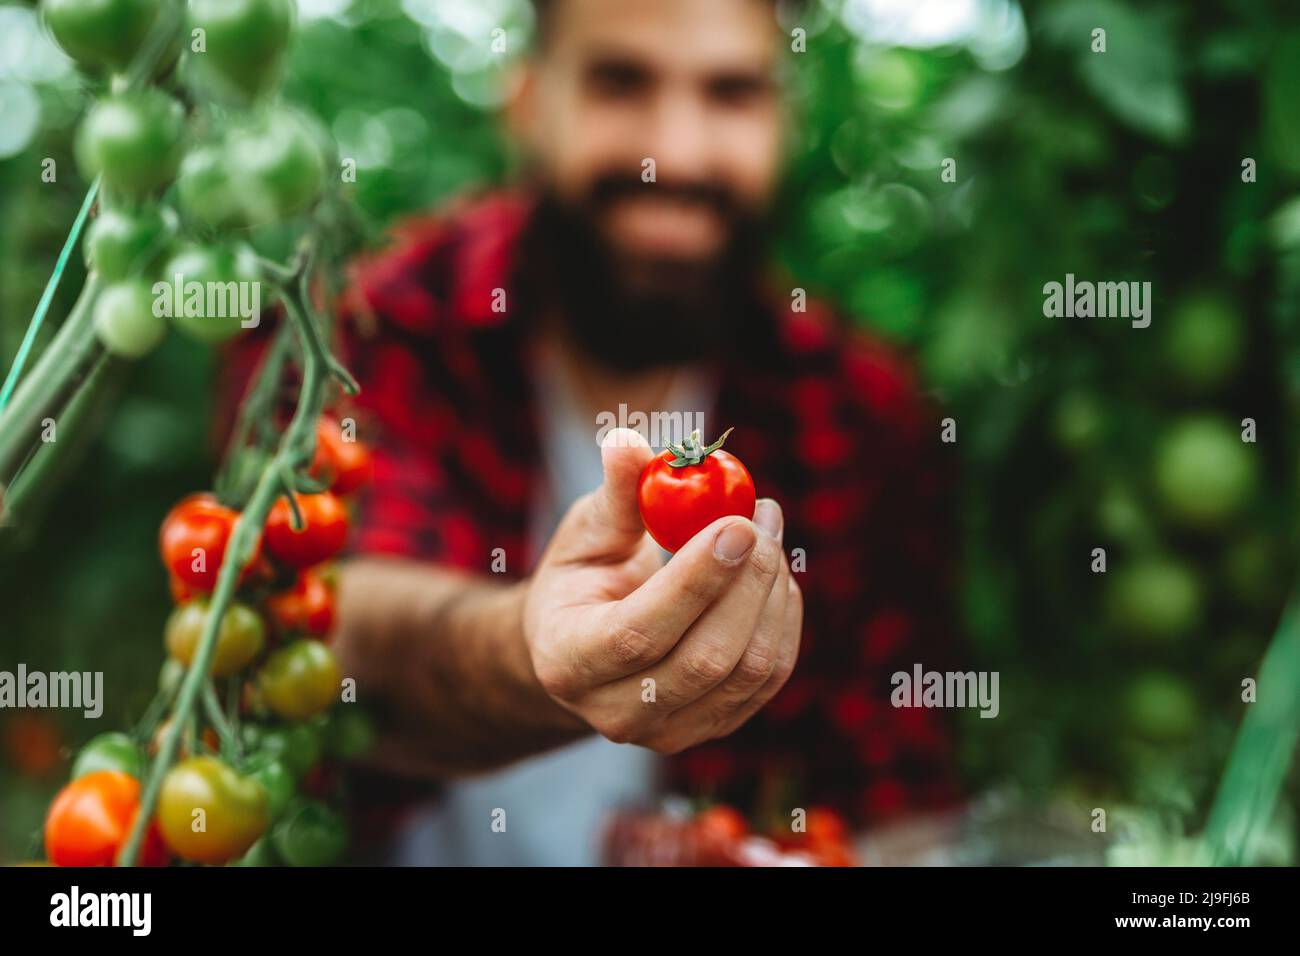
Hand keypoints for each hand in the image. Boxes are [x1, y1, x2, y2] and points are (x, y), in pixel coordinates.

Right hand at [523, 428, 801, 753]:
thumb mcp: (585, 532)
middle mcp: (617, 713)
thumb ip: (615, 495)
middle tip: (762, 515)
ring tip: (769, 532)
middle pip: (705, 659)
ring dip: (773, 593)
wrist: (584, 649)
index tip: (737, 523)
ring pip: (748, 670)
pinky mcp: (715, 726)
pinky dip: (782, 618)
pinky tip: (774, 574)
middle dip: (747, 581)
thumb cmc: (582, 577)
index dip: (695, 581)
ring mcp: (670, 731)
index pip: (639, 633)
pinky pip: (770, 676)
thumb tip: (628, 441)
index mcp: (569, 660)